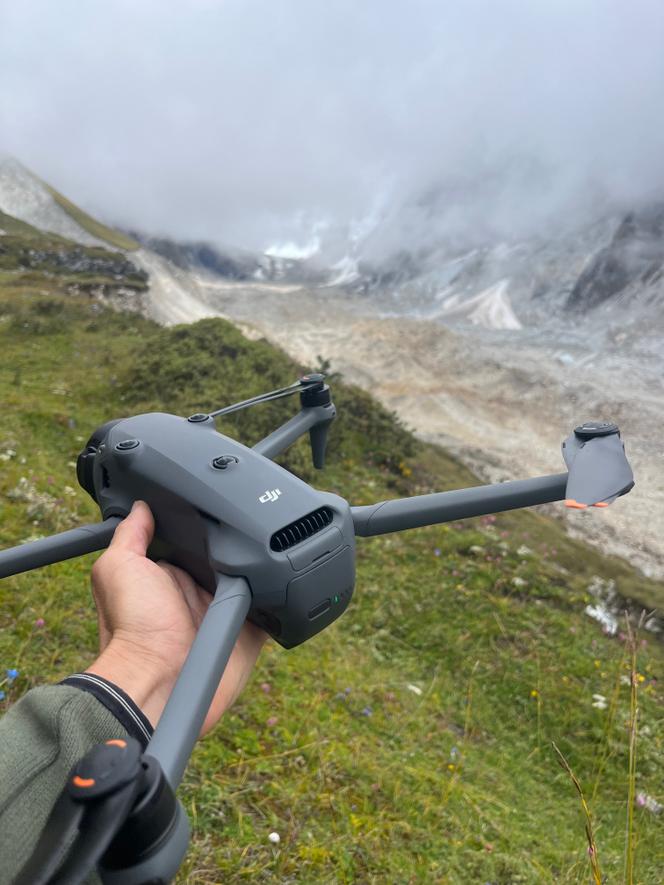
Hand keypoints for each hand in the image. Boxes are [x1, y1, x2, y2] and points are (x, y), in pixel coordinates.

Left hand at [86, 500, 266, 731]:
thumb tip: (141, 505)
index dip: (205, 523)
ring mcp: (226, 611)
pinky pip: (275, 607)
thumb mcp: (117, 568)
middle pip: (230, 554)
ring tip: (269, 544)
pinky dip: (281, 595)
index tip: (219, 499)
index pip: (195, 540)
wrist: (158, 678)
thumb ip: (130, 534)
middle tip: (250, 520)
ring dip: (262, 564)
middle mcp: (200, 591)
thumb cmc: (131, 627)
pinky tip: (283, 575)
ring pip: (255, 577)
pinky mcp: (251, 630)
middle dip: (240, 540)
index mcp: (170, 574)